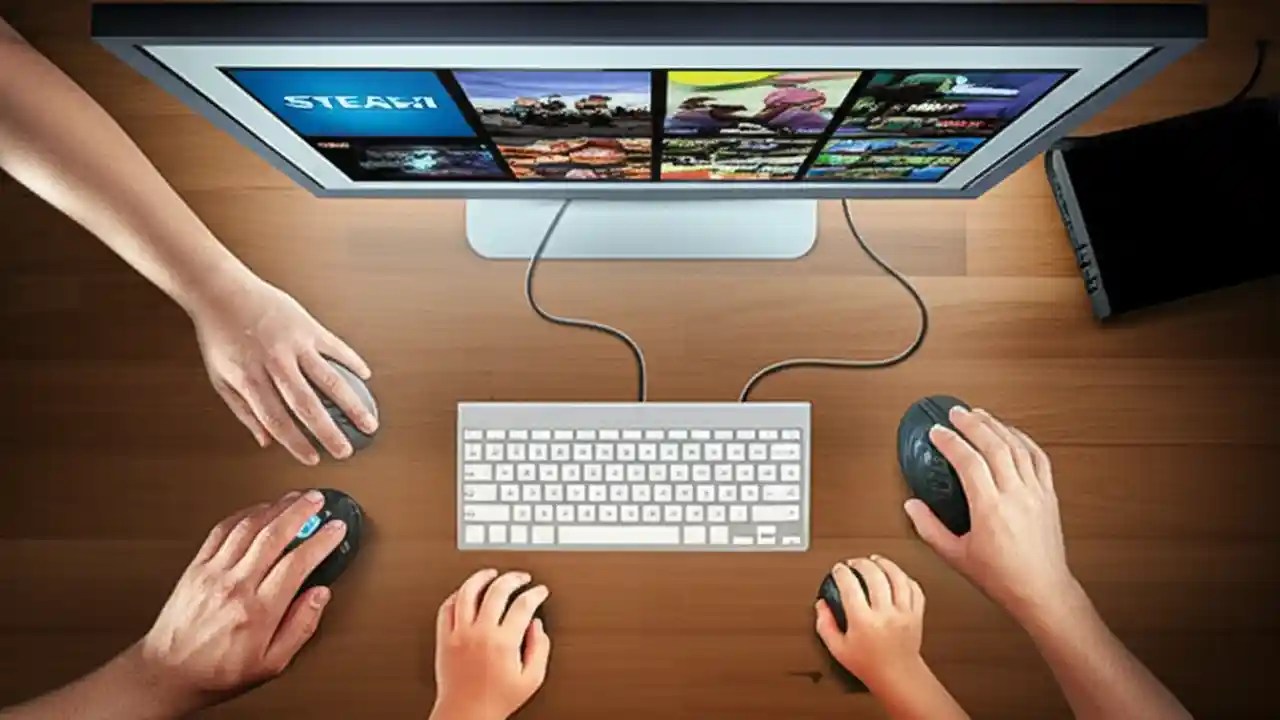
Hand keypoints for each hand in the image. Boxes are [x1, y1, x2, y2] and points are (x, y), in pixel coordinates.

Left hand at [134, 491, 346, 712]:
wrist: (167, 674)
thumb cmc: (217, 672)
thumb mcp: (271, 664)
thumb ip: (300, 627)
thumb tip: (319, 596)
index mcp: (258, 611)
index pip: (297, 563)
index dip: (321, 540)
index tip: (335, 529)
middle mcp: (235, 587)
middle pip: (274, 535)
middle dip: (300, 512)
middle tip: (316, 500)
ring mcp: (213, 574)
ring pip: (249, 528)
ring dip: (274, 507)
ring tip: (293, 498)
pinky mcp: (196, 568)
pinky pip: (221, 531)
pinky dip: (243, 515)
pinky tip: (257, 510)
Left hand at [191, 277, 375, 464]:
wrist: (221, 291)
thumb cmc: (219, 335)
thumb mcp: (220, 378)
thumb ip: (243, 411)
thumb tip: (265, 440)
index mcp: (251, 379)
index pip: (277, 420)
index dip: (297, 443)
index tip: (313, 458)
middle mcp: (275, 363)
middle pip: (307, 404)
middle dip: (329, 432)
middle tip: (346, 451)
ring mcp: (295, 343)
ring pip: (330, 379)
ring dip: (352, 404)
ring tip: (369, 422)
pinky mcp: (308, 326)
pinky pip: (336, 347)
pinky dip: (353, 362)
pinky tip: (365, 376)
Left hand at [431, 569, 550, 719]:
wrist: (465, 714)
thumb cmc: (496, 700)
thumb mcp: (531, 679)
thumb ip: (540, 648)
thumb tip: (536, 626)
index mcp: (503, 643)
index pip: (523, 604)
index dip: (536, 593)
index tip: (540, 591)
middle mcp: (480, 634)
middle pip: (497, 590)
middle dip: (514, 578)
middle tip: (522, 578)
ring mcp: (459, 634)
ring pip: (468, 592)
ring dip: (482, 577)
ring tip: (492, 574)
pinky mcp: (444, 638)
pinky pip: (447, 607)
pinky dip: (457, 594)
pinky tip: (467, 592)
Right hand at [815, 556, 927, 687]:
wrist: (898, 677)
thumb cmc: (870, 665)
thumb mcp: (838, 649)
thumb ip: (825, 625)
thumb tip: (821, 605)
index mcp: (864, 622)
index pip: (850, 586)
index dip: (842, 572)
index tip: (838, 569)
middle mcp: (885, 615)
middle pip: (874, 575)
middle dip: (861, 563)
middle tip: (853, 562)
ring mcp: (903, 613)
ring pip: (897, 577)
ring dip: (884, 563)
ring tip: (875, 560)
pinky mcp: (916, 614)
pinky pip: (914, 588)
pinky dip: (904, 576)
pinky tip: (895, 574)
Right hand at [904, 406, 1078, 619]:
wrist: (1042, 590)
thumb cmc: (1003, 578)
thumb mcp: (956, 556)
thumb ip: (929, 528)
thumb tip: (912, 506)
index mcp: (991, 509)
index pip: (968, 461)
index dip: (951, 442)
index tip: (938, 433)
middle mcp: (1016, 496)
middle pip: (994, 445)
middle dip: (972, 424)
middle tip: (956, 413)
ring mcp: (1035, 493)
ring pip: (1017, 446)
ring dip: (997, 426)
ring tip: (980, 416)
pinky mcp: (1048, 495)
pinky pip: (1038, 457)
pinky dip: (1023, 440)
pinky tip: (1012, 433)